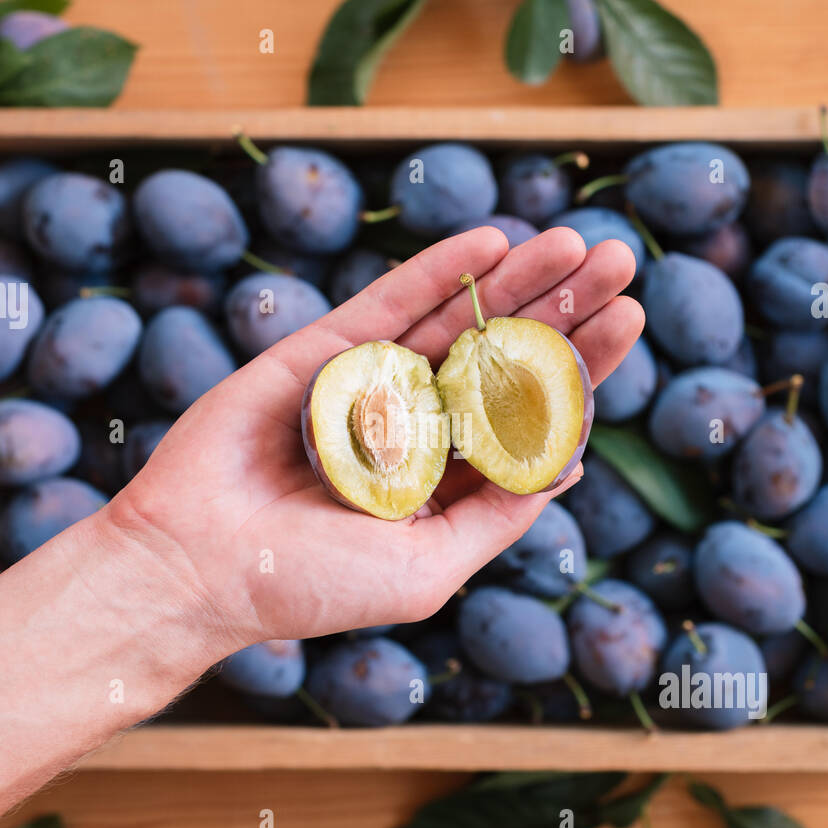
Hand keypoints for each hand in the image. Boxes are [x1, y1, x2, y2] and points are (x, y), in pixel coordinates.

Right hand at [107, 226, 642, 655]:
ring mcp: (369, 384)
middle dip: (562, 309)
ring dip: (515, 280)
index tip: (629, 320)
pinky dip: (439, 271)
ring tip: (574, 240)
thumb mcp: (427, 571)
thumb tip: (572, 464)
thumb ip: (495, 516)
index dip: (581, 366)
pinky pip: (389, 303)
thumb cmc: (310, 586)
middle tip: (619, 260)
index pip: (526, 412)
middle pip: (502, 355)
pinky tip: (492, 242)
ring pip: (455, 320)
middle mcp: (413, 425)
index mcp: (442, 478)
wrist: (197, 566)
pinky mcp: (321, 353)